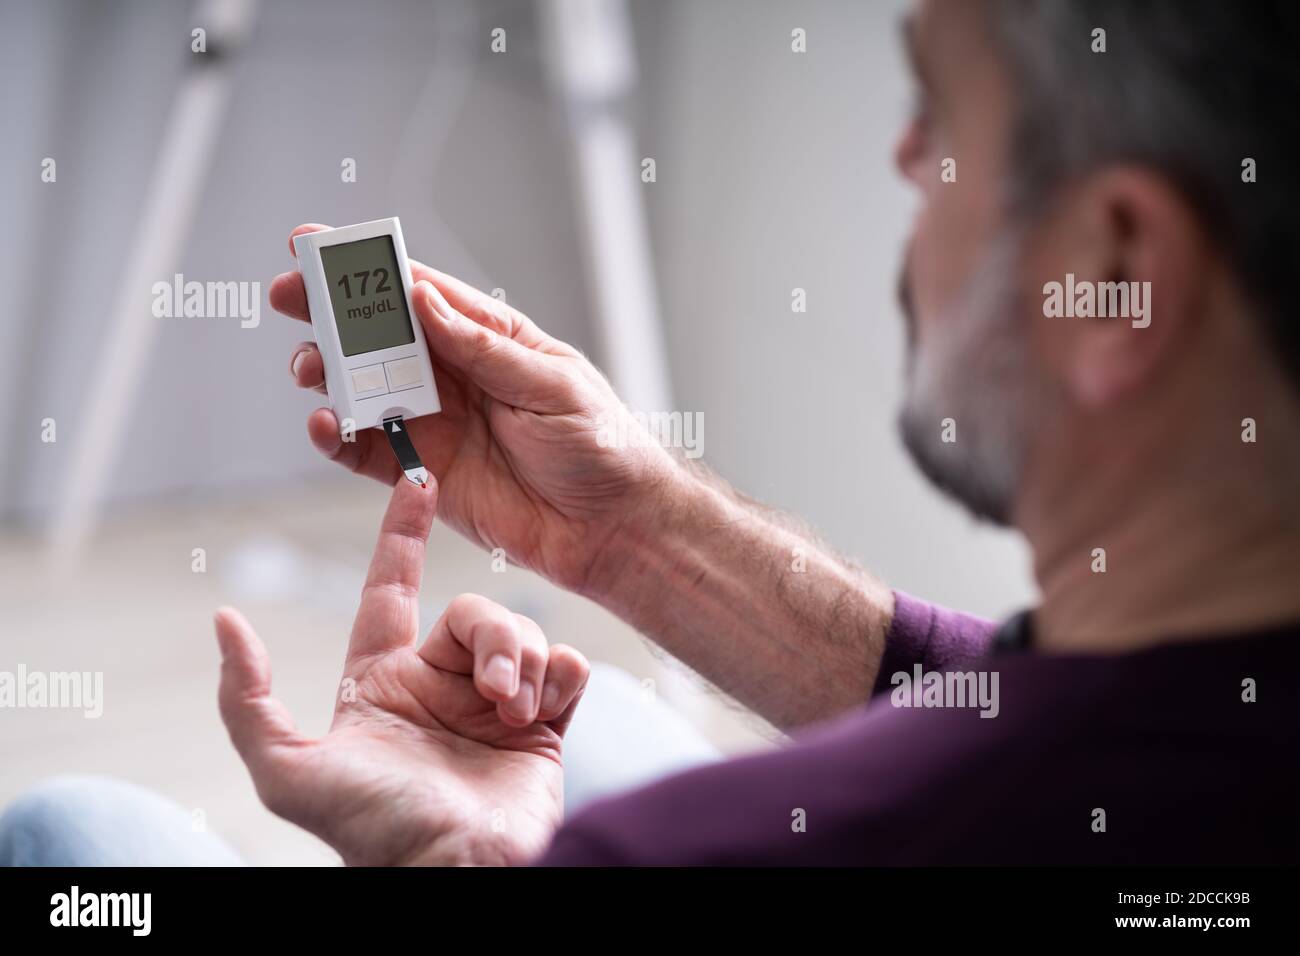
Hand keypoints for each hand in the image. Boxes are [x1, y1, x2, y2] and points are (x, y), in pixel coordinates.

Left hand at [214, 478, 588, 865]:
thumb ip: (247, 700)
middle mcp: (442, 684)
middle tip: (499, 690)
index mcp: (384, 681)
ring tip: (516, 714)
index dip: (402, 532)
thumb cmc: (375, 831)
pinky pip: (569, 668)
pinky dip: (564, 678)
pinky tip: (546, 707)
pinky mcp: (546, 726)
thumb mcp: (289, 772)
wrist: (460, 873)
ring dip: (527, 664)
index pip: (392, 587)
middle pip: (476, 611)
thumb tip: (226, 620)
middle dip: (494, 636)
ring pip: (525, 633)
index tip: (417, 477)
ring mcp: (495, 704)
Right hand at [270, 224, 684, 594]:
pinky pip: (367, 452)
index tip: (316, 244)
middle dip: (329, 313)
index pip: (420, 293)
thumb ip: (482, 348)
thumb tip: (422, 300)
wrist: (612, 527)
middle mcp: (455, 376)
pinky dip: (337, 438)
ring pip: (361, 389)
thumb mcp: (551, 383)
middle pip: (377, 335)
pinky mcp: (422, 474)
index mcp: (489, 340)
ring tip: (311, 368)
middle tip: (288, 296)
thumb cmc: (600, 446)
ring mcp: (435, 424)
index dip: (369, 269)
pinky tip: (323, 424)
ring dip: (328, 374)